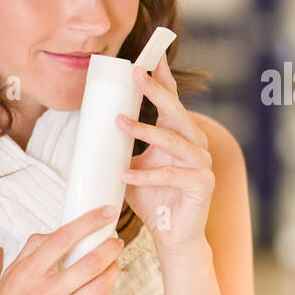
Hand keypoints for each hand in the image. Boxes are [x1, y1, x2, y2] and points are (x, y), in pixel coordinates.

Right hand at [0, 206, 124, 294]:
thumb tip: (58, 231)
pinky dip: (107, 290)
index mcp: (26, 274)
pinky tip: (107, 282)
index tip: (106, 212)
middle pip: (90, 262)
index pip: (63, 239)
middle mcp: (43, 294)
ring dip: (114, 268)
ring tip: (114, 261)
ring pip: (100, 284)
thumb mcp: (9, 277)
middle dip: (111, 247)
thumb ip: (33, 251)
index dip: (89, 222)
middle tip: (116, 241)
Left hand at [116, 53, 213, 252]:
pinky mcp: (202, 184)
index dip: (163, 79)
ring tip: (120, 123)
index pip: (173, 101)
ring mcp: (202, 164)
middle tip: (136, 73)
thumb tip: (91, 130)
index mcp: (182, 135)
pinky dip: (147, 176)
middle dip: (156, 91)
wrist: (173, 237)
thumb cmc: (154, 200)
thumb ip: (124, 149)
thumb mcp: (134, 168)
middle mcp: (196, 144)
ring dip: (146, 131)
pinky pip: (171, 175)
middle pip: (176, 112)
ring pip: (174, 140)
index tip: (151, 56)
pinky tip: (126, 175)